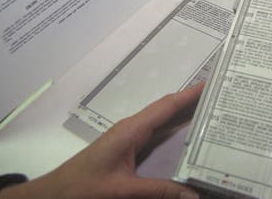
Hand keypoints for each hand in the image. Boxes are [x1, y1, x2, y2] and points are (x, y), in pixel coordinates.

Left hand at [0, 83, 204, 198]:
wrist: (54, 194)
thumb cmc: (83, 187)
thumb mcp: (123, 190)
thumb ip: (158, 191)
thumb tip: (193, 194)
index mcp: (131, 130)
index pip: (166, 106)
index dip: (190, 95)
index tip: (211, 83)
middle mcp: (132, 128)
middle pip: (167, 109)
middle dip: (192, 102)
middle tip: (218, 97)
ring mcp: (129, 138)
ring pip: (162, 120)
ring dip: (184, 115)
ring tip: (209, 112)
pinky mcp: (127, 149)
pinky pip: (156, 133)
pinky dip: (173, 129)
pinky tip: (186, 136)